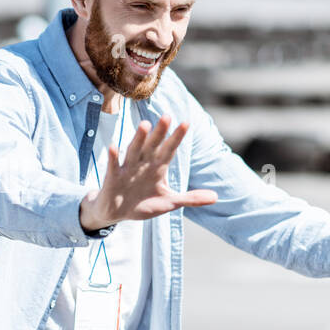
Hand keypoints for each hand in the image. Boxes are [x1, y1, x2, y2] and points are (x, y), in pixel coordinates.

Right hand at [80, 114, 216, 230]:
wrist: (117, 213)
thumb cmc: (143, 204)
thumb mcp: (169, 203)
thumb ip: (191, 198)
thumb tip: (216, 197)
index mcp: (157, 168)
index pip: (169, 150)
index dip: (177, 138)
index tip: (186, 123)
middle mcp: (143, 164)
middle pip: (153, 145)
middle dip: (160, 132)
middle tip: (167, 116)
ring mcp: (127, 169)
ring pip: (134, 150)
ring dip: (139, 139)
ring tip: (145, 125)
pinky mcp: (113, 178)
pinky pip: (113, 166)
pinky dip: (113, 157)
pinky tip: (114, 147)